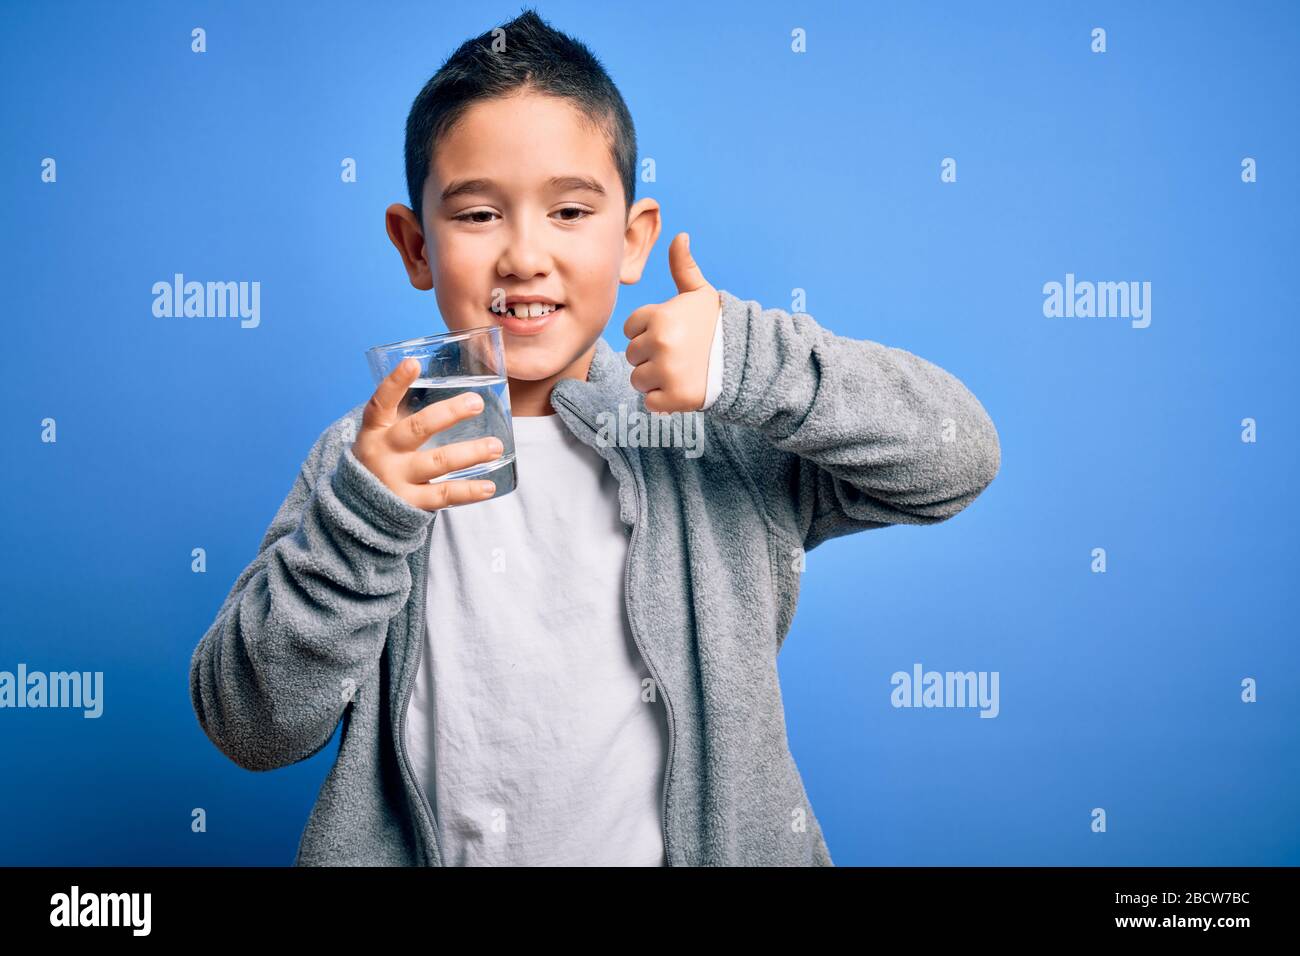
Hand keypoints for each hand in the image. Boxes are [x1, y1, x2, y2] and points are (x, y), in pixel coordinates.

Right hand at [351, 358, 503, 510]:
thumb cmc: (382, 458)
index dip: (395, 382)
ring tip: (495, 446)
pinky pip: (444, 494)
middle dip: (449, 414)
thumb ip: (410, 415)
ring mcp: (395, 479)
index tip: (413, 363)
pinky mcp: (409, 503)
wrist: (358, 506)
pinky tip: (489, 486)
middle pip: (417, 429)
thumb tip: (458, 394)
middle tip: (477, 402)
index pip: (381, 402)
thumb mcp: (384, 434)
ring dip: (470, 453)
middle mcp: (383, 452)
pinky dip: (469, 491)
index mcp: (375, 429)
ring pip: (437, 462)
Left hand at [623, 232, 720, 412]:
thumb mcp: (700, 292)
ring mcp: (667, 372)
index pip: (629, 329)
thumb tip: (680, 235)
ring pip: (638, 380)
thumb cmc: (718, 325)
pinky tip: (682, 388)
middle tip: (678, 355)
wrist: (748, 358)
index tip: (671, 335)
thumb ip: (683, 266)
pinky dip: (663, 401)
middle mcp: (660, 343)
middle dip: (650, 357)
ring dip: (655, 380)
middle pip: (633, 355)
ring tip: (680, 371)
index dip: (647, 332)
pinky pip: (650, 402)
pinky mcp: (674, 398)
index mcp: (660, 316)